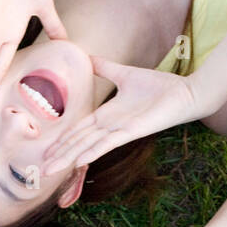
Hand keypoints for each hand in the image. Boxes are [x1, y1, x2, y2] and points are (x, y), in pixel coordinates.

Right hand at [43, 57, 210, 173]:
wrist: (185, 92)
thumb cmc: (159, 86)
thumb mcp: (125, 74)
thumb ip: (104, 68)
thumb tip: (87, 56)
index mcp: (106, 115)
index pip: (78, 130)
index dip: (61, 140)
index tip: (46, 151)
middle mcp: (110, 126)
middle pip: (79, 142)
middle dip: (60, 155)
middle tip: (41, 169)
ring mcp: (120, 130)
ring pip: (88, 146)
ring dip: (69, 159)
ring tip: (52, 170)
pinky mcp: (133, 131)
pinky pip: (109, 143)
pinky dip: (93, 151)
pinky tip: (80, 161)